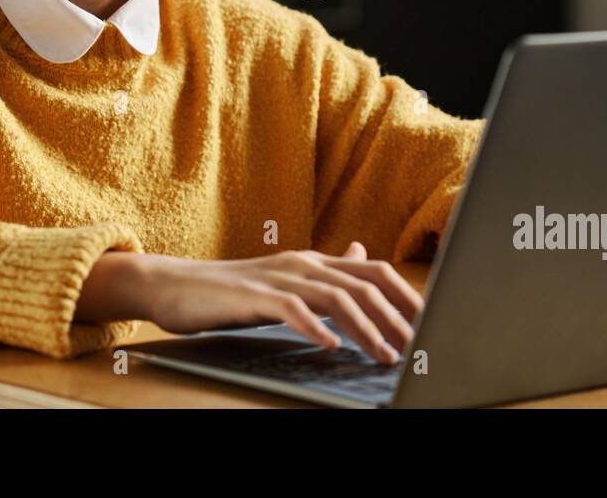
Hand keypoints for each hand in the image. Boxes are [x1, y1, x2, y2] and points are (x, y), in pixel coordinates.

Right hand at [140, 241, 423, 364]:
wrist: (176, 286)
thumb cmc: (233, 290)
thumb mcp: (287, 277)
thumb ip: (326, 271)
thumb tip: (361, 252)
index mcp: (314, 261)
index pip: (373, 270)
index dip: (406, 296)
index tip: (430, 323)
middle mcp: (303, 264)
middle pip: (363, 283)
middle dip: (396, 317)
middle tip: (417, 347)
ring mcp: (278, 278)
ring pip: (335, 297)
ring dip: (366, 328)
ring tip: (385, 354)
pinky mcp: (253, 297)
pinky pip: (291, 310)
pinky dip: (314, 328)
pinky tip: (331, 345)